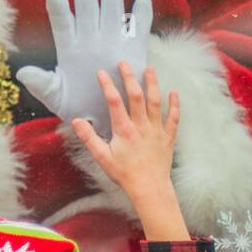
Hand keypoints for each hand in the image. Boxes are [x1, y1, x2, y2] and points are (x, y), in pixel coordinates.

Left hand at [15, 0, 151, 139]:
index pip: (62, 24)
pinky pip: (138, 29)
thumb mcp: (55, 97)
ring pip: (111, 13)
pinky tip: (141, 2)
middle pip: (87, 10)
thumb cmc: (75, 106)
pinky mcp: (134, 49)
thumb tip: (22, 72)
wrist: (104, 118)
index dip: (59, 8)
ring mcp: (112, 41)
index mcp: (69, 49)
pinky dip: (141, 16)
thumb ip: (41, 84)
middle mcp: (90, 40)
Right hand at [71, 61, 182, 228]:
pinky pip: (173, 117)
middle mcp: (141, 125)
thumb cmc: (125, 174)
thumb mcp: (102, 157)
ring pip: (156, 101)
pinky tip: (173, 92)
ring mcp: (156, 129)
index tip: (102, 73)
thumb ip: (89, 138)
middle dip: (129, 77)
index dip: (107, 85)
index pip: (114, 101)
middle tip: (124, 63)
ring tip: (149, 69)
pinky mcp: (167, 136)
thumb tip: (77, 121)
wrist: (149, 188)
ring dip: (152, 83)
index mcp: (124, 129)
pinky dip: (174, 104)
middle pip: (136, 95)